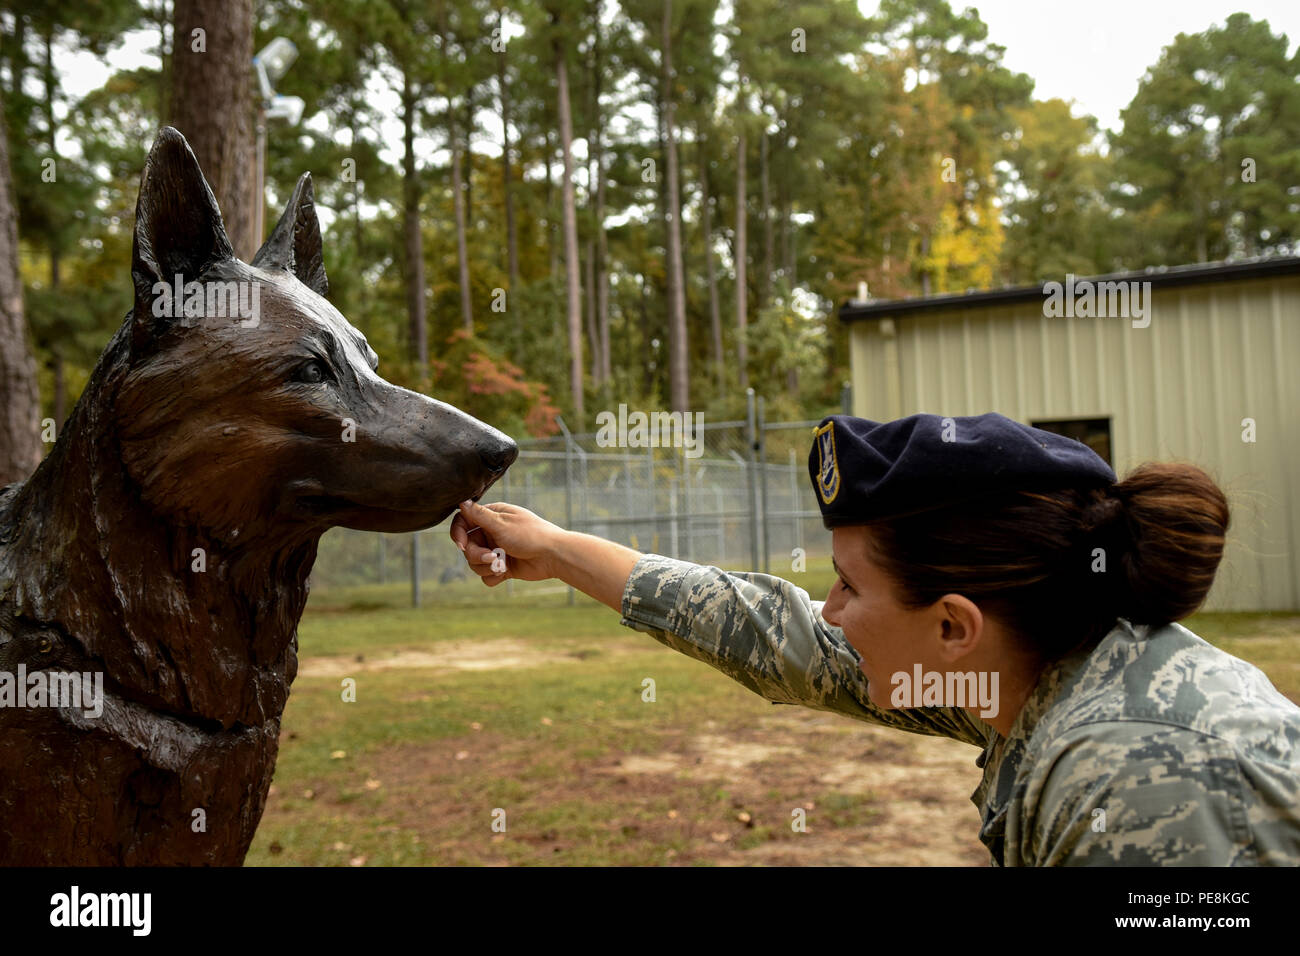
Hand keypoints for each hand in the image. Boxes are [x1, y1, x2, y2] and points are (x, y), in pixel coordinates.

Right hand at [448, 500, 564, 585]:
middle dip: (477, 555)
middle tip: (491, 556)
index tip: (462, 545)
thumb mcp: (502, 523)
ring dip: (486, 567)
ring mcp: (497, 550)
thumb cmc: (531, 535)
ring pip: (475, 563)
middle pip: (468, 547)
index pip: (463, 522)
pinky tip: (506, 573)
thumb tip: (461, 501)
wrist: (553, 556)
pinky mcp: (503, 566)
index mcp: (492, 517)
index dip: (458, 534)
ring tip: (502, 565)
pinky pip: (486, 575)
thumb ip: (479, 515)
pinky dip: (494, 576)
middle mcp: (492, 532)